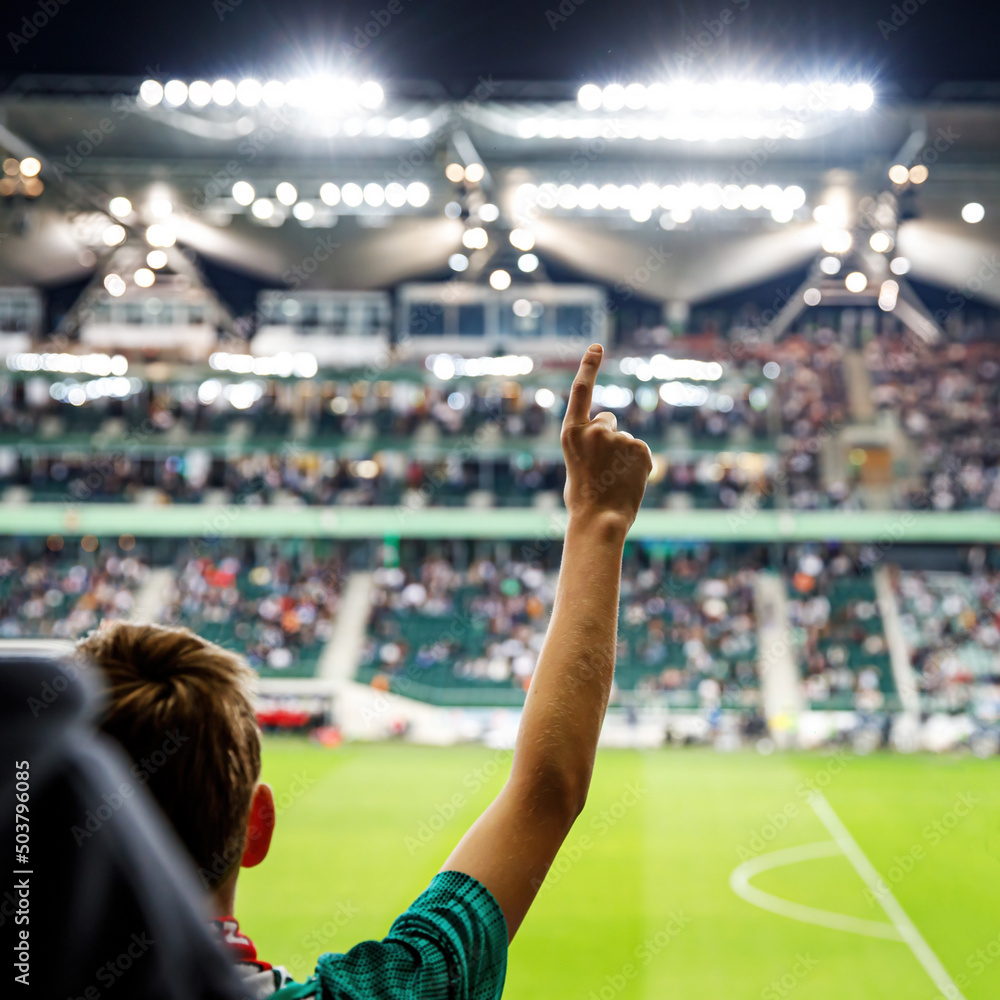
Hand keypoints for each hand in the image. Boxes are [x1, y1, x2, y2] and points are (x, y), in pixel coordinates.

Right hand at [561, 344, 651, 530]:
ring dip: (622, 457)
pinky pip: (640, 452)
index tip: (597, 346)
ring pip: (625, 441)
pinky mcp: (642, 449)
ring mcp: (620, 438)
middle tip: (602, 467)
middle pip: (608, 421)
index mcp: (571, 433)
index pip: (581, 391)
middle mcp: (596, 430)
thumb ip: (588, 444)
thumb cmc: (582, 499)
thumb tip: (609, 440)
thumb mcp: (575, 464)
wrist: (600, 520)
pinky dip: (637, 465)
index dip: (589, 366)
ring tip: (613, 481)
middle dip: (608, 437)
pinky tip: (628, 482)